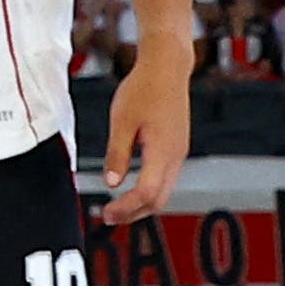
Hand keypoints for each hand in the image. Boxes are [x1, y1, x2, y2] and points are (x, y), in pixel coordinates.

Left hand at [98, 50, 190, 226]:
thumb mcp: (122, 121)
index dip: (126, 208)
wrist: (167, 69)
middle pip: (159, 200)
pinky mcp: (176, 148)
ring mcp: (179, 153)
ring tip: (116, 207)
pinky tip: (130, 189)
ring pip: (164, 191)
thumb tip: (112, 183)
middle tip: (108, 216)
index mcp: (163, 151)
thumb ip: (117, 154)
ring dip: (141, 204)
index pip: (147, 193)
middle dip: (134, 213)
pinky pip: (165, 178)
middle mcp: (176, 156)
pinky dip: (148, 190)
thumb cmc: (143, 89)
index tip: (106, 213)